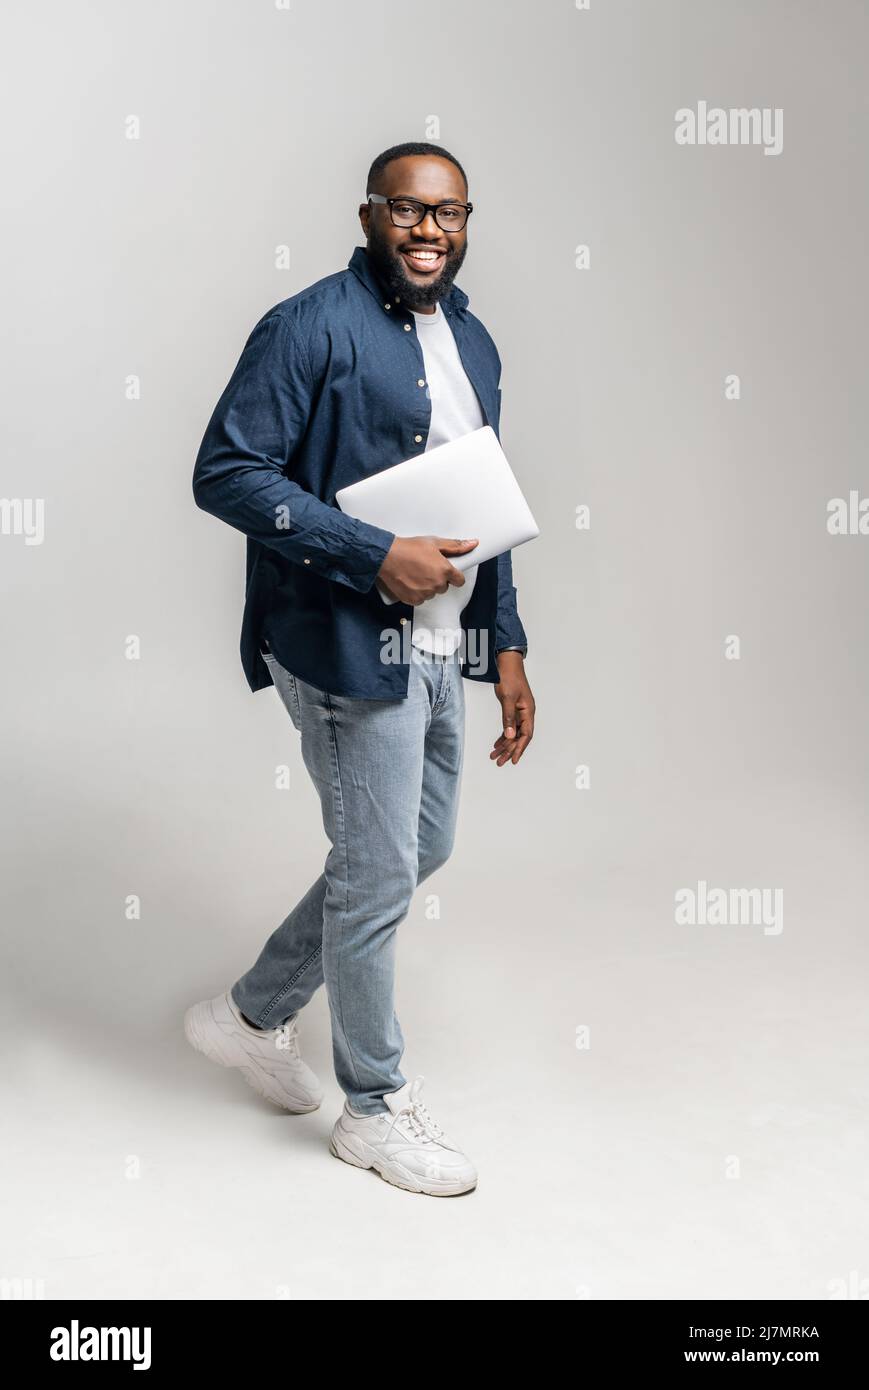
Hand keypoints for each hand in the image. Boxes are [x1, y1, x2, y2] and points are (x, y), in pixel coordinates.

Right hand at [377, 535, 478, 604]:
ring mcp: (425, 593)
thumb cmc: (408, 548)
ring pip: (432, 593)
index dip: (454, 576)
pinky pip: (421, 599)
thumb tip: (472, 544)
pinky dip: (417, 593)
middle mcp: (437, 584)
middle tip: (426, 568)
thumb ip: (455, 546)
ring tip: (416, 573)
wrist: (386, 557)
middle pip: (444, 587)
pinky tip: (410, 581)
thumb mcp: (434, 543)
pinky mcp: (414, 600)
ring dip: (427, 586)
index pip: (460, 580)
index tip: (449, 572)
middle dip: (438, 579)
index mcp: (445, 570)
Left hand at [490, 651, 534, 765]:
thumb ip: (508, 718)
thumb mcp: (507, 698)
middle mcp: (526, 713)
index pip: (526, 735)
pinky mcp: (513, 709)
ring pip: (513, 733)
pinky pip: (509, 727)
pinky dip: (503, 735)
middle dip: (509, 750)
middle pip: (519, 737)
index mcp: (528, 711)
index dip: (519, 748)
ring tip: (495, 756)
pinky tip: (497, 743)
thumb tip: (509, 736)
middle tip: (499, 761)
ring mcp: (519, 711)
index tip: (513, 760)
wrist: (506, 663)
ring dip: (505, 745)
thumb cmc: (509, 677)